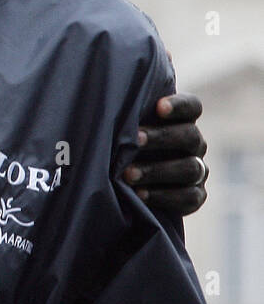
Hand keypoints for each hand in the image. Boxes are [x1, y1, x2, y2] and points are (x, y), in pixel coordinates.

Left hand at [129, 92, 207, 215]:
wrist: (124, 190)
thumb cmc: (119, 149)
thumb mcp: (121, 134)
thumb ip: (124, 123)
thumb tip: (105, 111)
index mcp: (180, 122)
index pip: (191, 107)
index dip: (179, 106)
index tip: (159, 106)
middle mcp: (194, 145)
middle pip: (190, 136)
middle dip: (162, 137)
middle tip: (136, 139)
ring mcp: (197, 171)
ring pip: (189, 168)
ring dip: (157, 170)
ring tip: (128, 174)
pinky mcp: (195, 196)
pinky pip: (188, 198)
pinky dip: (163, 196)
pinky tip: (139, 194)